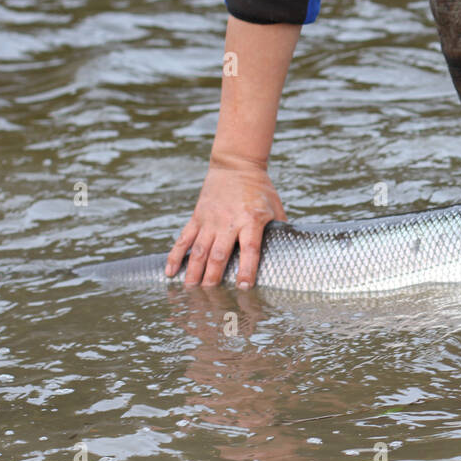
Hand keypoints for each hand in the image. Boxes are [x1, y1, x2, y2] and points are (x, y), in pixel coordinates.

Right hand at [165, 154, 286, 288]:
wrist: (236, 164)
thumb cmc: (260, 189)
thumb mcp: (275, 207)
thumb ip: (280, 229)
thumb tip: (289, 252)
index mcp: (251, 220)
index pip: (250, 250)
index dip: (247, 269)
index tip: (244, 287)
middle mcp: (228, 221)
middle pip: (219, 254)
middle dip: (214, 276)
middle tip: (210, 295)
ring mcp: (210, 220)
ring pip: (199, 250)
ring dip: (194, 271)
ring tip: (191, 289)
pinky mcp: (197, 217)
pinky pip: (184, 239)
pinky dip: (176, 256)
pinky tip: (170, 272)